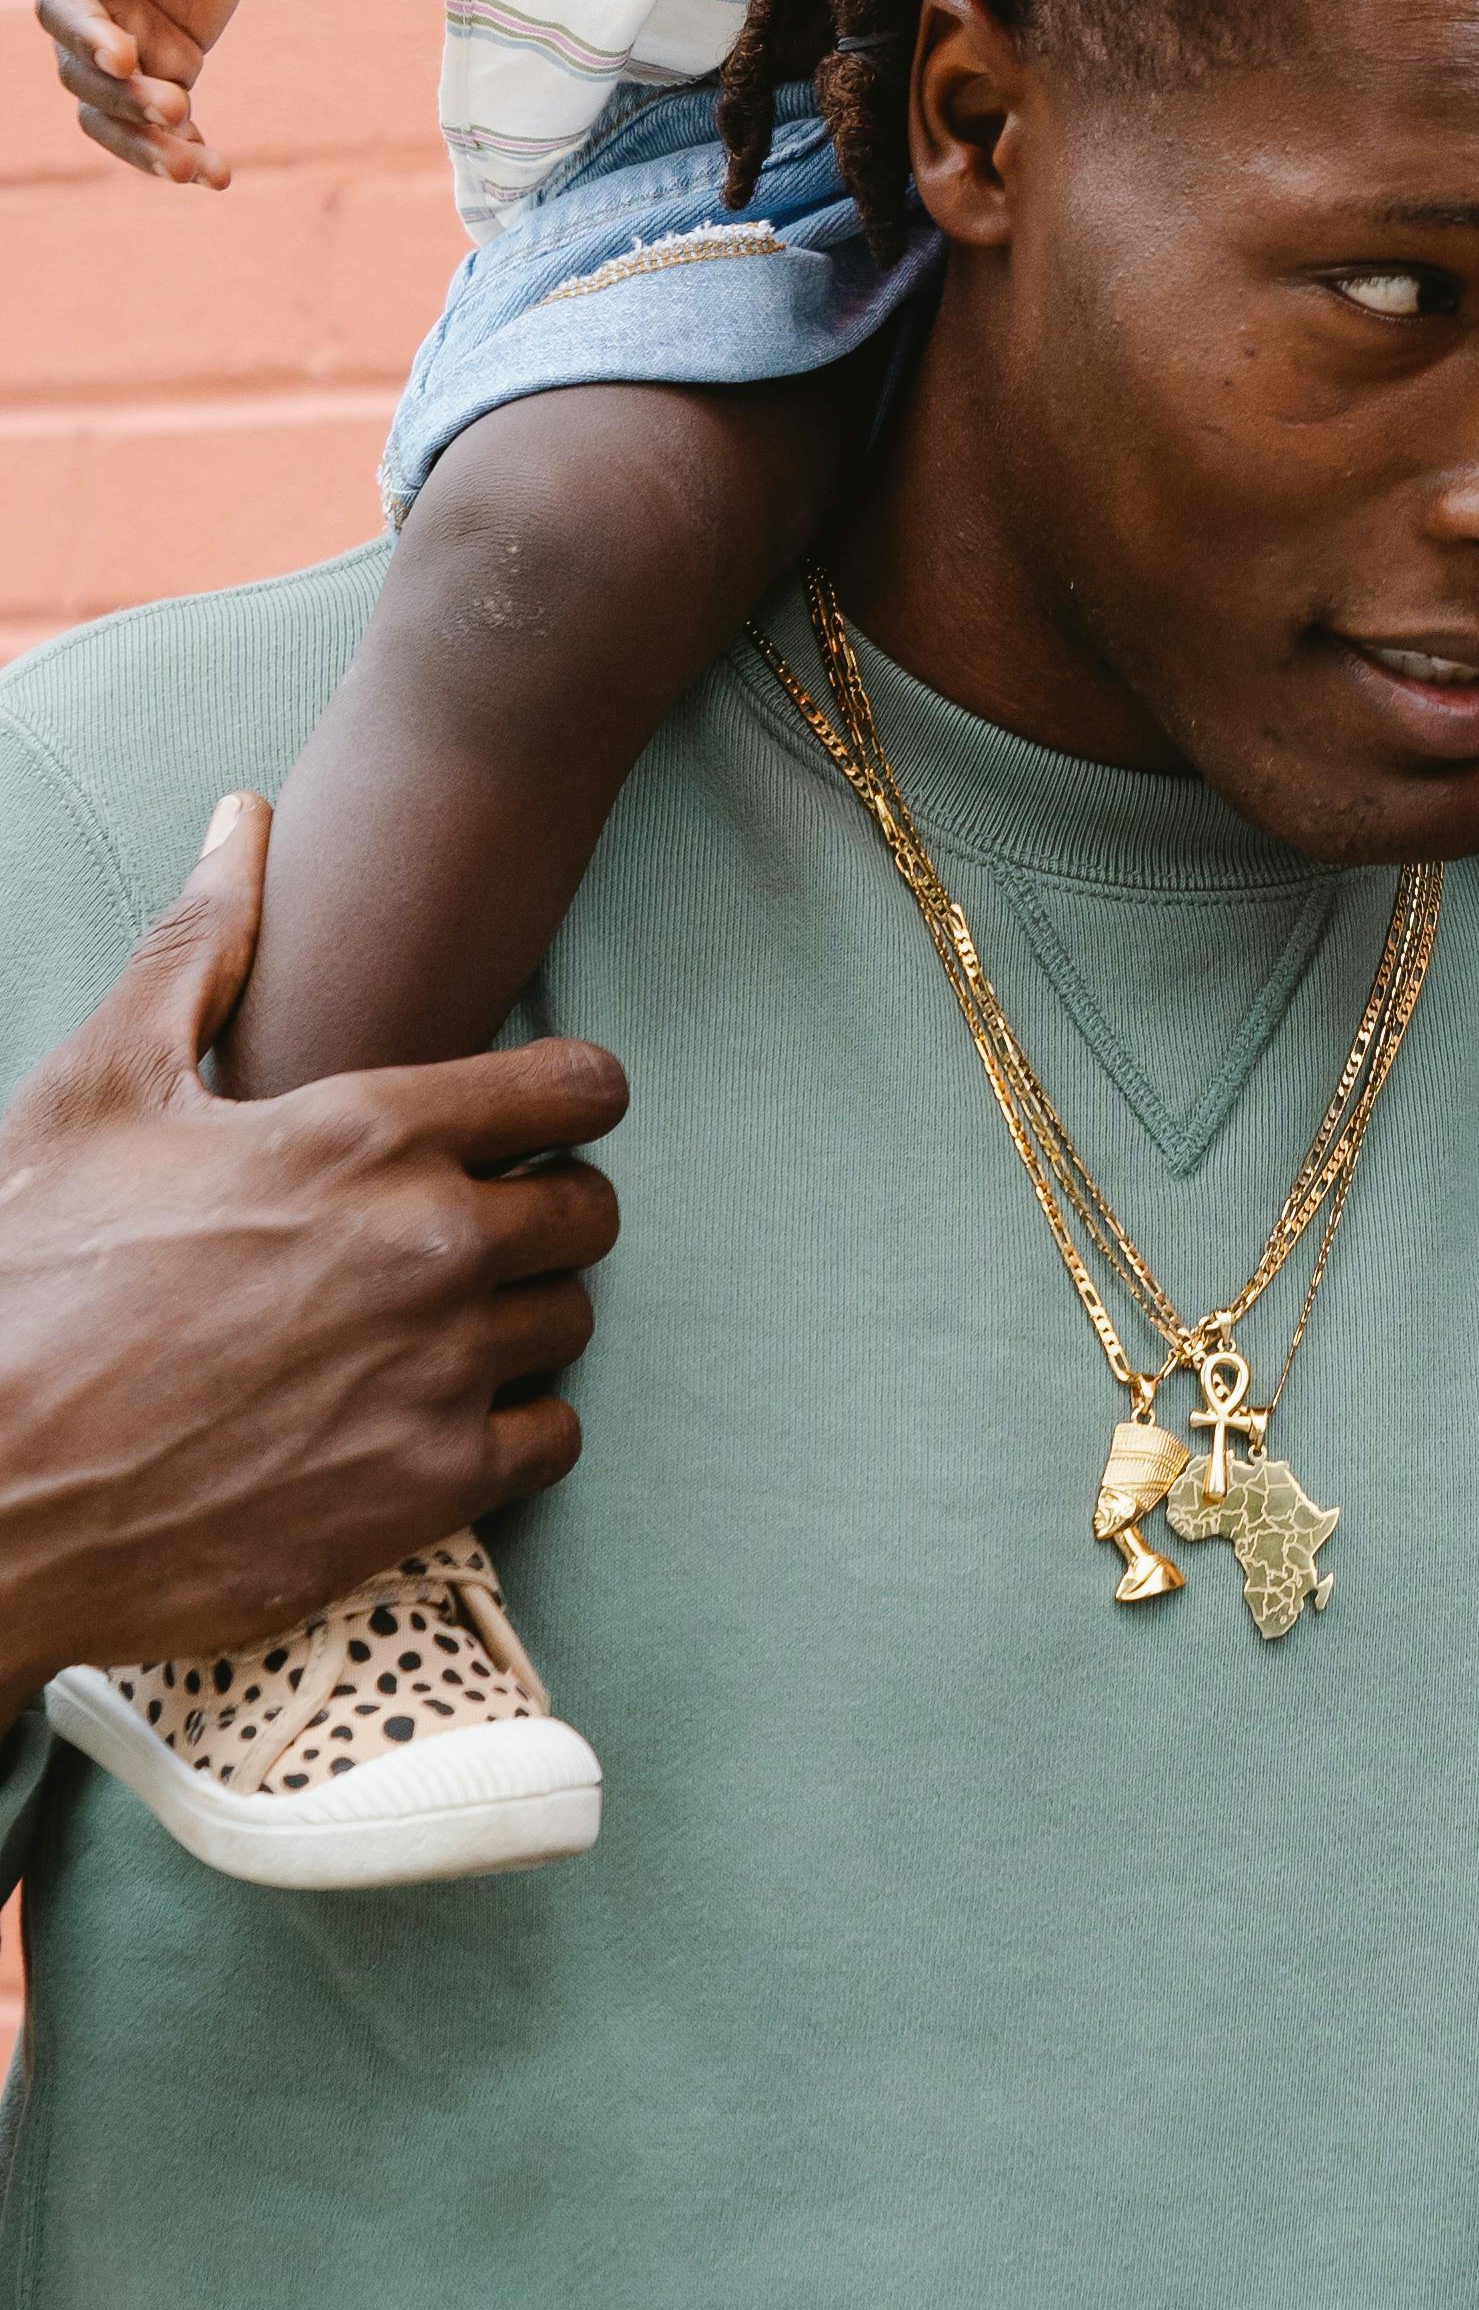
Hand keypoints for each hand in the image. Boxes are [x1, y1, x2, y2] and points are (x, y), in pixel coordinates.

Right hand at [0, 794, 625, 1713]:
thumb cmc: (33, 1281)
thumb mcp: (99, 1091)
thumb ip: (201, 947)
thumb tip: (246, 816)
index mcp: (369, 1135)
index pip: (581, 1088)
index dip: (565, 1099)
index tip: (531, 1122)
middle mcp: (431, 1247)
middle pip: (592, 1209)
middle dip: (542, 1209)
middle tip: (463, 1229)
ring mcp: (439, 1375)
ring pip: (570, 1322)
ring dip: (519, 1317)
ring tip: (429, 1322)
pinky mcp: (429, 1493)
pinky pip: (550, 1439)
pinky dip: (506, 1428)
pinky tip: (425, 1415)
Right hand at [33, 0, 271, 184]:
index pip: (63, 3)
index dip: (86, 35)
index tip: (124, 58)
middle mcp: (87, 8)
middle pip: (83, 72)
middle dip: (122, 97)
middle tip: (173, 111)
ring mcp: (124, 43)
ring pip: (114, 112)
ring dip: (147, 146)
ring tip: (195, 171)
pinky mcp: (167, 64)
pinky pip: (167, 119)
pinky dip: (188, 148)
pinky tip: (218, 176)